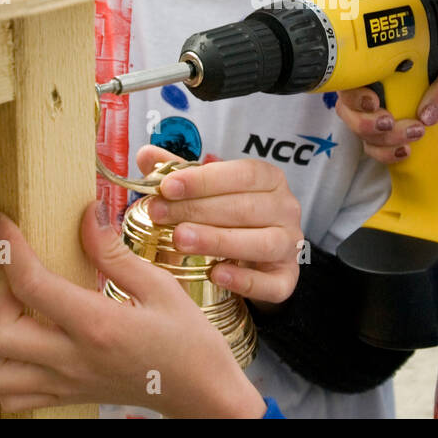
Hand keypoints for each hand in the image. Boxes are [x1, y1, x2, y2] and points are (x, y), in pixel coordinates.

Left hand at [0, 204, 265, 416]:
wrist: (200, 391)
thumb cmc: (188, 340)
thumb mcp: (160, 286)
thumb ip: (114, 252)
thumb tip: (87, 213)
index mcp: (98, 324)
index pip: (31, 284)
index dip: (6, 247)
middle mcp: (73, 358)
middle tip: (11, 270)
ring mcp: (66, 383)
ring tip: (14, 308)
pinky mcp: (65, 397)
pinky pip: (10, 396)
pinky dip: (3, 370)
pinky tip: (22, 344)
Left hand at [134, 145, 303, 307]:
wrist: (257, 258)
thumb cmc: (231, 216)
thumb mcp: (208, 190)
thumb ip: (180, 172)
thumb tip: (147, 155)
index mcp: (270, 179)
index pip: (242, 174)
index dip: (204, 180)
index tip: (167, 187)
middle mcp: (286, 209)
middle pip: (245, 208)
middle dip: (197, 210)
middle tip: (159, 214)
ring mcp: (290, 245)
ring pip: (261, 243)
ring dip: (219, 241)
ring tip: (180, 240)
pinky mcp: (287, 279)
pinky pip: (272, 283)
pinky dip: (244, 280)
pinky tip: (215, 275)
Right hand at [335, 60, 437, 163]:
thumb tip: (426, 115)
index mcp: (376, 71)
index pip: (348, 79)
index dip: (354, 94)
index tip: (373, 102)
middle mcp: (365, 94)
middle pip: (346, 111)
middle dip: (366, 122)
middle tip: (390, 122)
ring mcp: (369, 119)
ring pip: (361, 134)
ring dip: (385, 139)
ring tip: (416, 134)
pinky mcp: (378, 140)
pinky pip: (373, 151)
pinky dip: (387, 155)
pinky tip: (406, 151)